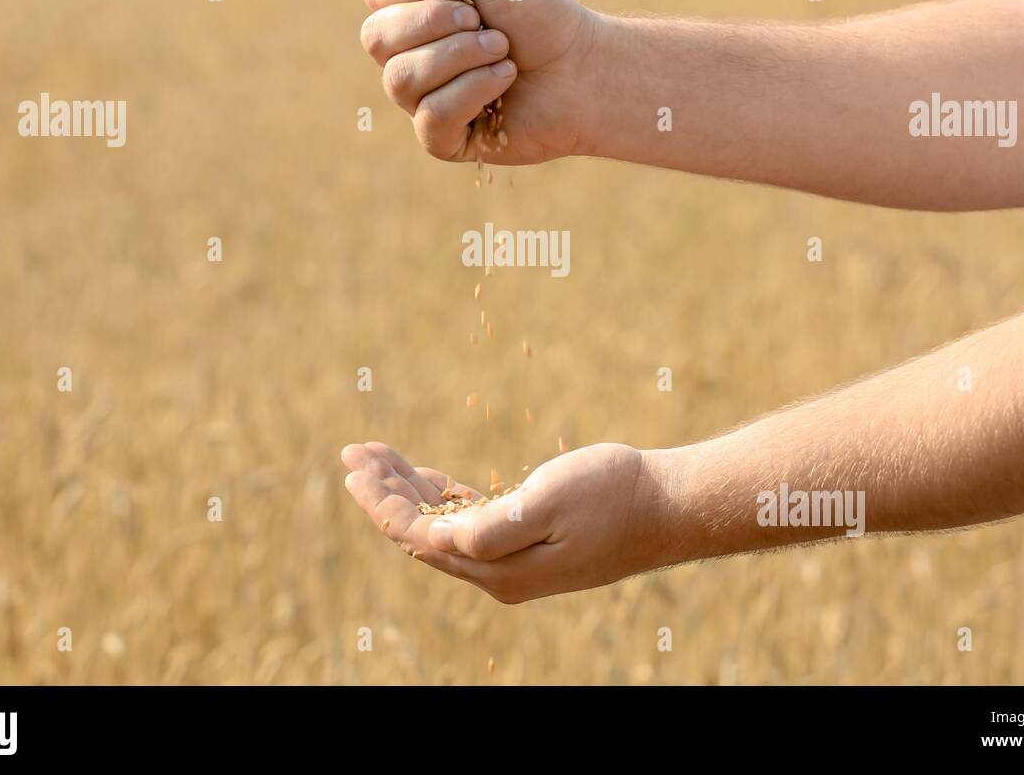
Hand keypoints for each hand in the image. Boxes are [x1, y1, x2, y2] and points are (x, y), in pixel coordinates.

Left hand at [341, 440, 673, 602]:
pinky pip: (470, 523)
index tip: (353, 463)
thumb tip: (438, 537)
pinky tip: (428, 476)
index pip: (416, 537)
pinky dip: (442, 497)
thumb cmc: (615, 494)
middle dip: (384, 491)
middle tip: (354, 451)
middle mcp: (499, 573)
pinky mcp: (528, 544)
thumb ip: (492, 526)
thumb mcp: (551, 501)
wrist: (669, 506)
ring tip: (378, 456)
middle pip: (419, 533)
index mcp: (498, 568)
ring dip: (409, 490)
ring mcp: (513, 561)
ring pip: (441, 526)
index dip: (380, 501)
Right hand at [360, 0, 601, 165]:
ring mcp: (422, 101)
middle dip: (437, 22)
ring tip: (501, 51)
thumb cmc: (538, 16)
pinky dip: (471, 92)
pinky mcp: (444, 140)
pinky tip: (503, 82)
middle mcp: (408, 57)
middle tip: (482, 21)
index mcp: (412, 14)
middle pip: (377, 38)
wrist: (583, 66)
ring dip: (460, 56)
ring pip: (400, 79)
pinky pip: (430, 117)